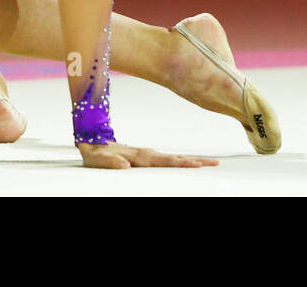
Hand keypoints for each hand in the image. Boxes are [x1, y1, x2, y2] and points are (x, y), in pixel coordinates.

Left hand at [78, 139, 217, 169]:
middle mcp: (146, 153)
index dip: (179, 163)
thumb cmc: (95, 154)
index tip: (195, 164)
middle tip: (214, 163)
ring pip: (172, 158)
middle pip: (174, 158)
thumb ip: (111, 162)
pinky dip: (180, 161)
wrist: (92, 140)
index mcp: (138, 156)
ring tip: (207, 163)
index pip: (163, 161)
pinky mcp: (146, 157)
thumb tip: (125, 165)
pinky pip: (167, 160)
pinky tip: (188, 163)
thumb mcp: (98, 160)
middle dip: (194, 160)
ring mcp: (147, 154)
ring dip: (190, 160)